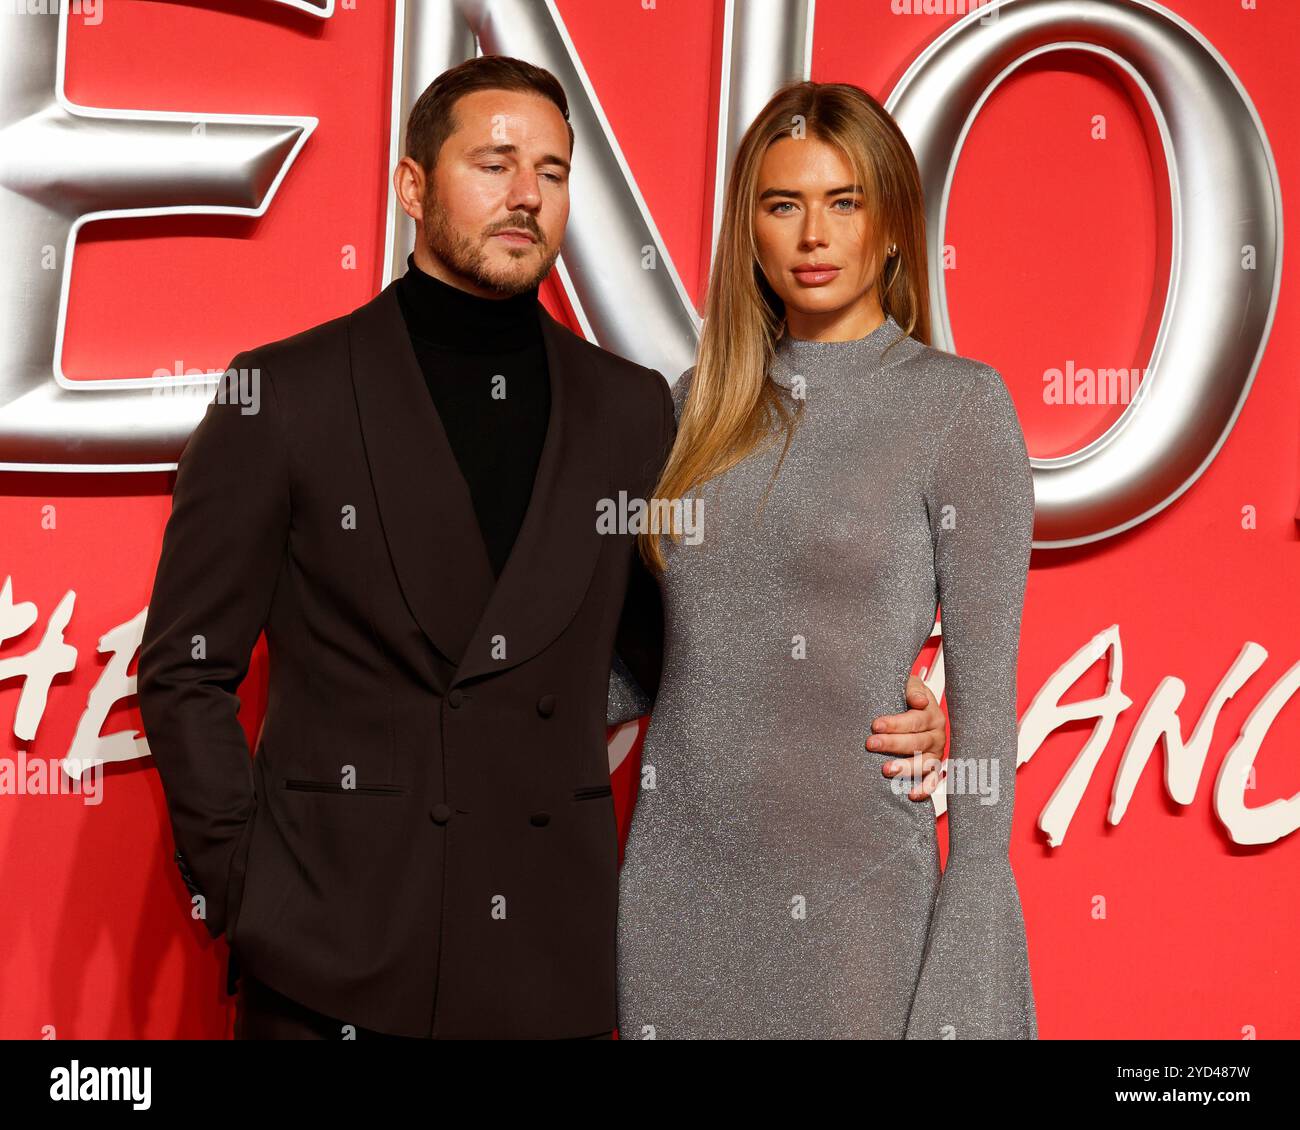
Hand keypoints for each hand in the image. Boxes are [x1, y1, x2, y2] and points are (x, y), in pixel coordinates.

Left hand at [867, 674, 946, 801]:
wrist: (920, 709)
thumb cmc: (910, 699)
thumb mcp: (912, 687)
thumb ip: (913, 689)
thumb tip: (918, 701)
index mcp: (932, 715)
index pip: (914, 720)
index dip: (895, 723)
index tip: (875, 725)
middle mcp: (937, 735)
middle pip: (916, 742)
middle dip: (893, 744)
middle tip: (871, 744)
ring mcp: (936, 754)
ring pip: (924, 763)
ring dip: (906, 768)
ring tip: (886, 770)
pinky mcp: (934, 769)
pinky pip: (932, 781)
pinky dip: (924, 789)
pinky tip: (911, 795)